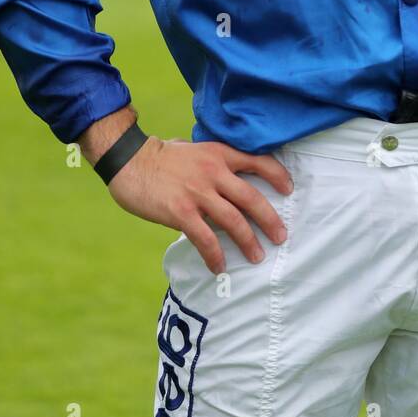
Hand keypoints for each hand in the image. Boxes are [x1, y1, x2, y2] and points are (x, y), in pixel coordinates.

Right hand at [106, 136, 292, 274]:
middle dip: (270, 220)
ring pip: (234, 221)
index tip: (289, 189)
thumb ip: (213, 161)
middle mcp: (213, 172)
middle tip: (281, 236)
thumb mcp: (194, 148)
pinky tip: (219, 267)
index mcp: (219, 154)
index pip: (258, 161)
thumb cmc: (160, 156)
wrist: (128, 160)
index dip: (277, 175)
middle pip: (252, 198)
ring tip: (257, 256)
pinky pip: (205, 238)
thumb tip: (227, 176)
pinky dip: (215, 255)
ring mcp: (198, 192)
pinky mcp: (181, 211)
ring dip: (249, 241)